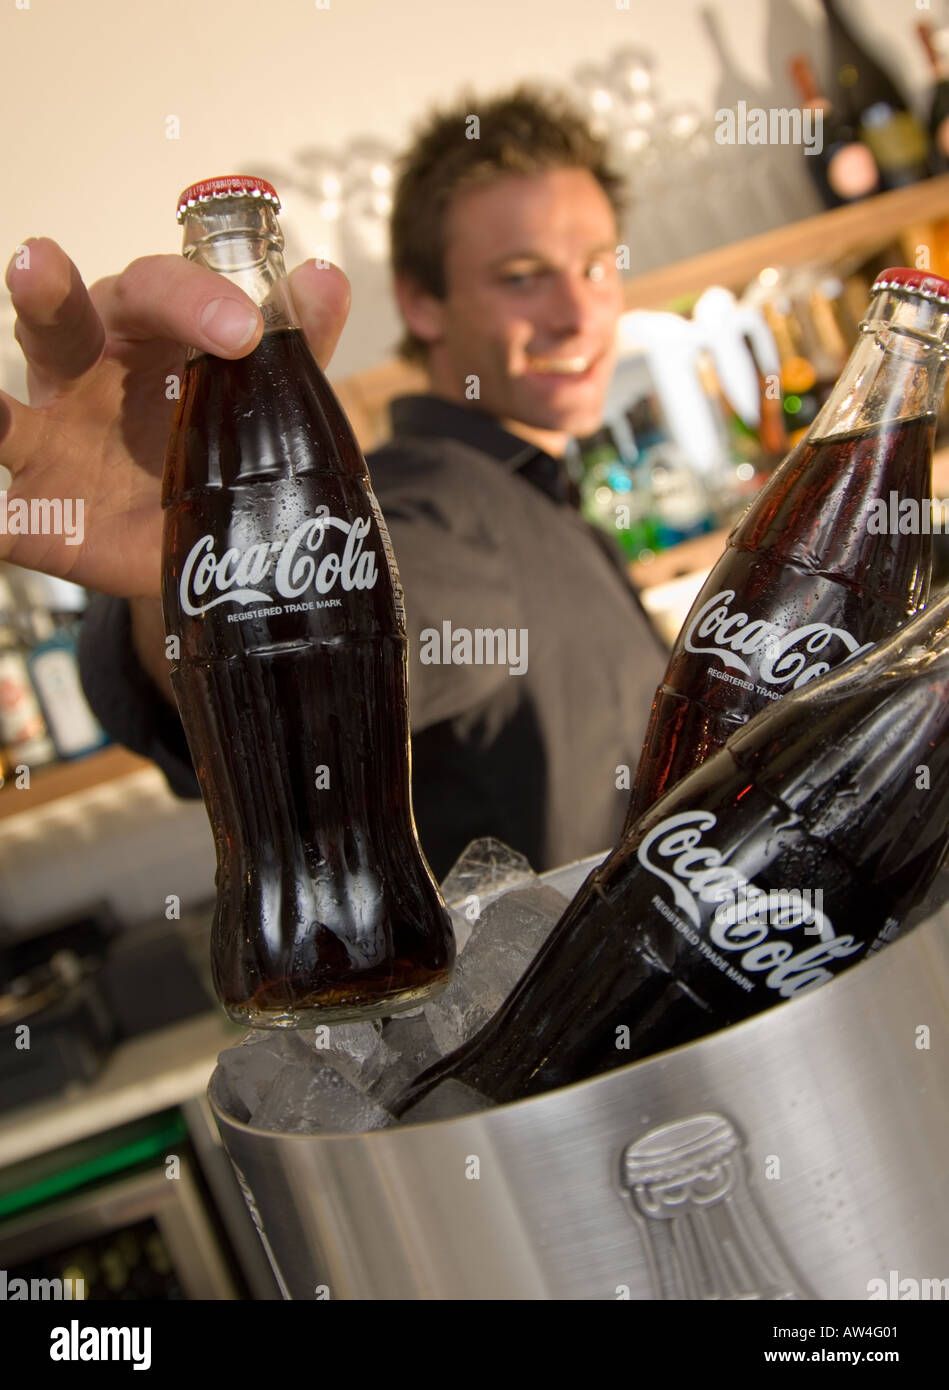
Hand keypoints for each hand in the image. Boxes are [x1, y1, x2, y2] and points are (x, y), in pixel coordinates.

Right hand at [0, 237, 350, 597]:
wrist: (204, 531)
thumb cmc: (216, 434)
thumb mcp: (256, 390)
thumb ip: (291, 343)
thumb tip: (326, 280)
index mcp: (138, 328)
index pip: (159, 293)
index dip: (197, 300)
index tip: (244, 328)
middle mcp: (80, 370)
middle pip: (59, 319)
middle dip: (45, 290)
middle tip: (38, 262)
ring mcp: (49, 441)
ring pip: (6, 413)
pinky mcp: (40, 513)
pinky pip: (9, 520)